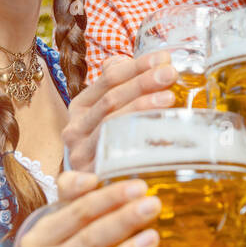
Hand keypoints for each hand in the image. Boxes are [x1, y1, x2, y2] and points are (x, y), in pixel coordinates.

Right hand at [16, 171, 160, 246]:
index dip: (108, 198)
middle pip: (86, 240)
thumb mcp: (62, 230)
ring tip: (153, 238)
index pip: (76, 212)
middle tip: (153, 206)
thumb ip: (74, 199)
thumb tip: (89, 177)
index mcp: (37, 238)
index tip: (140, 187)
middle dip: (121, 220)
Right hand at [62, 52, 177, 170]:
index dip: (136, 66)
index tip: (164, 58)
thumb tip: (158, 58)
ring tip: (168, 98)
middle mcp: (75, 129)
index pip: (109, 79)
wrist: (90, 189)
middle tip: (170, 73)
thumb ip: (126, 82)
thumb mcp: (110, 108)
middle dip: (142, 84)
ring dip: (141, 109)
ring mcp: (83, 154)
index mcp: (81, 107)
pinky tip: (164, 137)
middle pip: (111, 100)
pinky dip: (141, 144)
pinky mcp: (95, 175)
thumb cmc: (108, 140)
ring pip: (112, 125)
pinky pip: (118, 156)